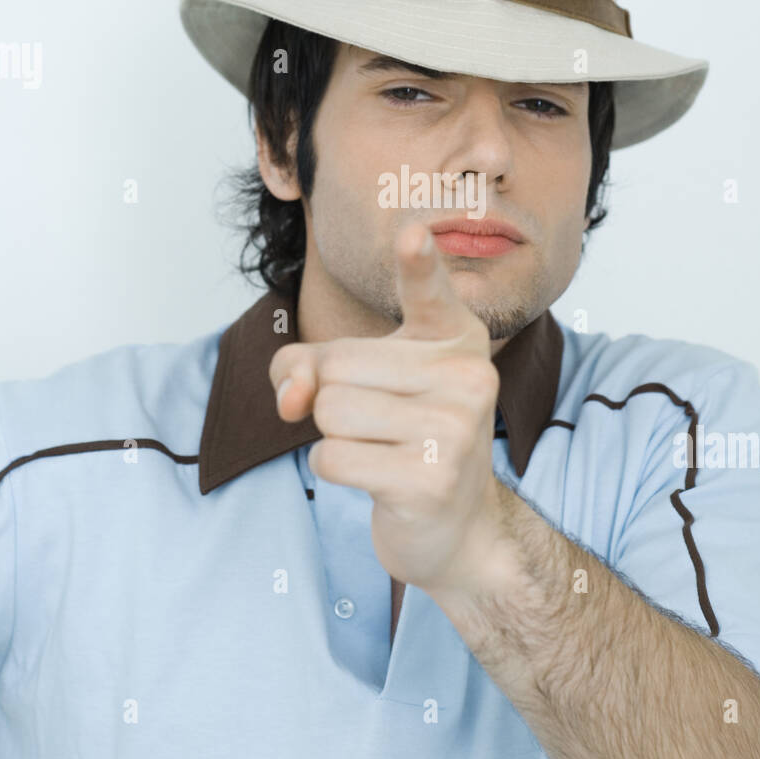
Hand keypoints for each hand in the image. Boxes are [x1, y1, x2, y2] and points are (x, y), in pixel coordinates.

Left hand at [267, 220, 509, 593]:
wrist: (456, 527)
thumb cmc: (402, 436)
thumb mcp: (360, 383)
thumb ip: (308, 366)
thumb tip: (290, 394)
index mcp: (457, 338)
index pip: (430, 292)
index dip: (418, 261)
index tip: (411, 231)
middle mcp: (469, 376)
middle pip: (337, 365)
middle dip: (330, 399)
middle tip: (376, 424)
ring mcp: (456, 430)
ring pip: (330, 412)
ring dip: (335, 438)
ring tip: (380, 450)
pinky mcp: (431, 480)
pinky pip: (331, 458)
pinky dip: (335, 470)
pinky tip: (378, 478)